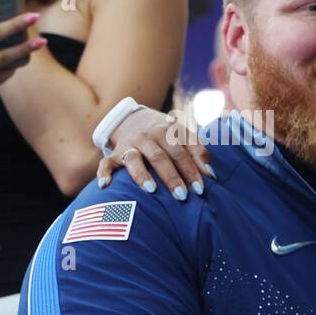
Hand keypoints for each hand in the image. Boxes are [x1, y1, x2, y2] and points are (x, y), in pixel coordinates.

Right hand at [96, 107, 212, 200]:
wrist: (133, 118)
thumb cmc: (166, 134)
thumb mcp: (183, 136)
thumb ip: (198, 152)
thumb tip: (211, 175)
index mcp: (169, 131)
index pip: (183, 151)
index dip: (192, 169)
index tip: (200, 189)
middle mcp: (149, 136)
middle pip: (161, 157)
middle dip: (172, 177)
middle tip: (182, 196)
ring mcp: (130, 144)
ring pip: (135, 159)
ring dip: (142, 175)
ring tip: (152, 190)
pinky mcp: (115, 153)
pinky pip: (107, 163)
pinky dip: (104, 173)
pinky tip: (105, 185)